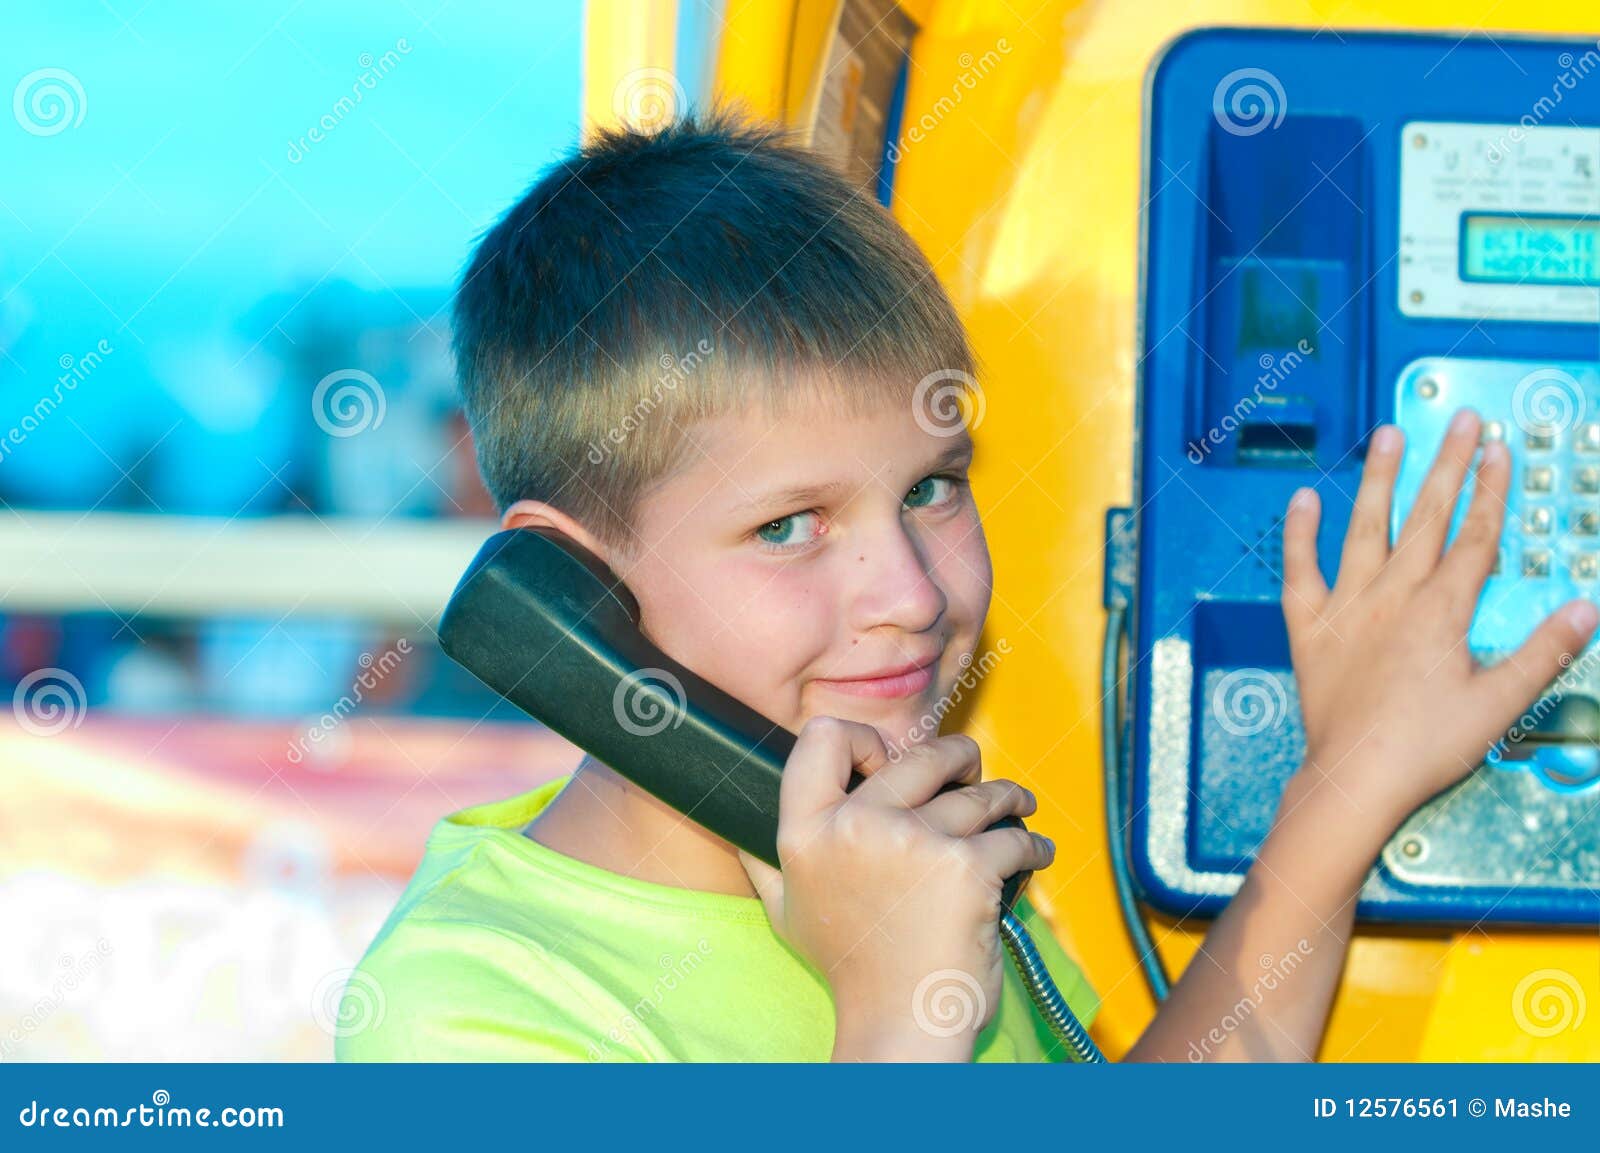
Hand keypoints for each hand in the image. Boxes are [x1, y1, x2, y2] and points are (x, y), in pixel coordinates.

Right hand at [738, 717, 1051, 1061]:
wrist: (901, 1023)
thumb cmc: (850, 970)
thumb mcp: (788, 914)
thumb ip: (765, 867)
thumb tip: (740, 834)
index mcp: (807, 832)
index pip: (824, 738)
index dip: (863, 737)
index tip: (889, 756)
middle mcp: (856, 827)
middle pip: (918, 756)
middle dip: (959, 756)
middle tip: (973, 769)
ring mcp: (915, 843)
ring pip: (977, 793)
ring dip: (1007, 795)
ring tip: (1018, 804)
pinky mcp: (967, 866)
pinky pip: (1013, 837)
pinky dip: (1033, 846)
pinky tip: (1036, 853)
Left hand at [1281, 408, 1597, 834]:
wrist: (1357, 777)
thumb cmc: (1427, 746)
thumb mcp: (1500, 703)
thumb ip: (1543, 651)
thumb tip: (1587, 608)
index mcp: (1442, 610)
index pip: (1475, 537)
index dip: (1491, 491)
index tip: (1500, 450)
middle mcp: (1393, 595)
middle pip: (1427, 518)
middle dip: (1449, 466)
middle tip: (1463, 421)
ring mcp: (1346, 606)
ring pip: (1364, 529)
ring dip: (1380, 479)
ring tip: (1390, 434)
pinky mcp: (1307, 626)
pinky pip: (1299, 569)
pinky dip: (1298, 533)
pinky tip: (1302, 497)